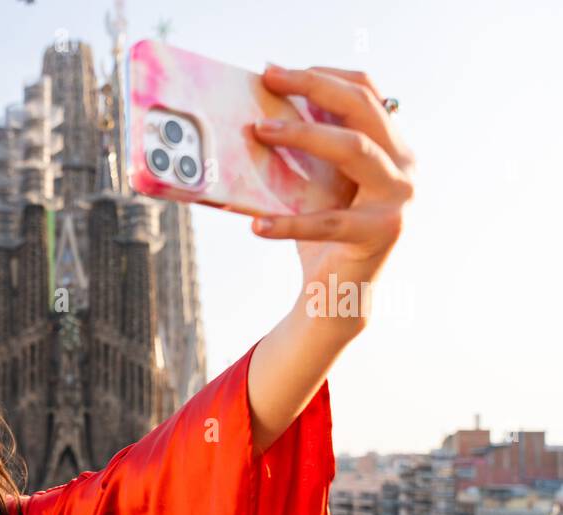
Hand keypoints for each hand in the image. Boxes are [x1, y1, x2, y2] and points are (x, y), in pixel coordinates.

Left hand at [252, 64, 415, 324]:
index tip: (278, 71)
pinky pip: (327, 222)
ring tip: (259, 132)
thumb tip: (265, 110)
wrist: (339, 296)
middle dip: (314, 87)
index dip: (325, 75)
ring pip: (355, 149)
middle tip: (269, 81)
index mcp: (393, 148)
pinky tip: (256, 225)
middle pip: (364, 109)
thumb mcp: (318, 183)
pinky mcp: (379, 235)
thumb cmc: (324, 237)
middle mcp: (405, 167)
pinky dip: (288, 223)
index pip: (367, 93)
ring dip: (304, 133)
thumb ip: (309, 151)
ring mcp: (398, 200)